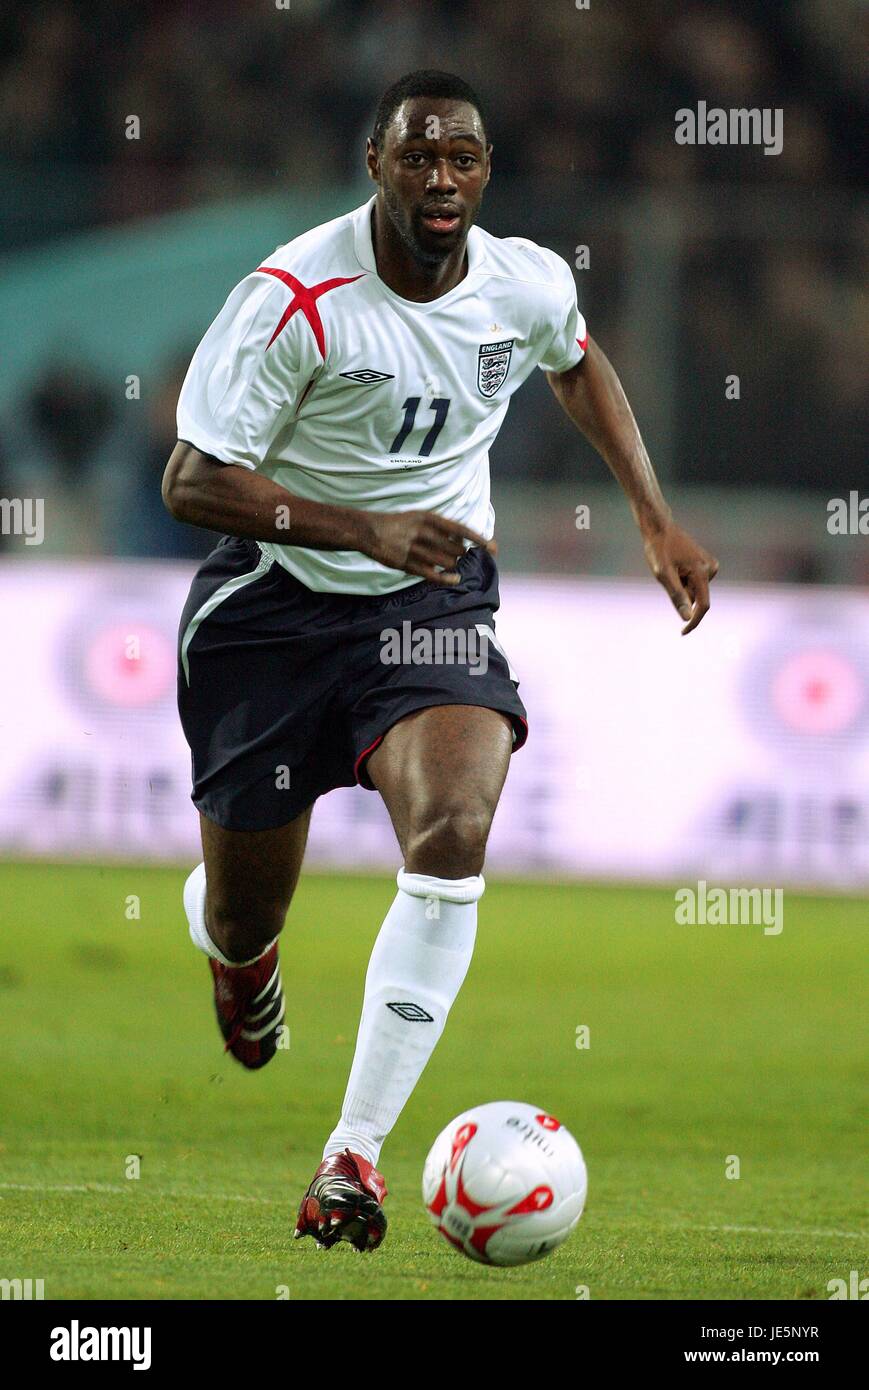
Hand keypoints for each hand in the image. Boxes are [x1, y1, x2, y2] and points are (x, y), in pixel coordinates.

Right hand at [361, 510, 496, 585]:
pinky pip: (433, 574)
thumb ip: (440, 528)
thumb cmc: (399, 524)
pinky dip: (447, 578)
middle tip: (455, 553)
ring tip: (446, 561)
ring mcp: (414, 549)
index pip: (460, 529)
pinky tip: (455, 578)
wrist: (369, 531)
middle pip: (455, 550)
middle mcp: (422, 532)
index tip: (492, 546)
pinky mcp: (406, 564)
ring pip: (446, 562)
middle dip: (460, 554)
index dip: (478, 539)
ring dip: (451, 564)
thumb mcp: (419, 517)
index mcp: (427, 518)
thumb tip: (463, 541)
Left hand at [643, 522, 718, 633]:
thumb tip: (687, 618)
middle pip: (696, 597)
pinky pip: (695, 582)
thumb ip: (676, 596)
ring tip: (670, 567)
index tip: (682, 632)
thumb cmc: (659, 549)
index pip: (703, 605)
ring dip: (681, 586)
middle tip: (665, 575)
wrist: (660, 528)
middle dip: (680, 594)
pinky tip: (676, 565)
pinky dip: (684, 580)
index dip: (693, 621)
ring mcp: (710, 565)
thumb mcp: (663, 574)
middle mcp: (711, 569)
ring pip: (694, 590)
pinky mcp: (707, 564)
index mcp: (702, 572)